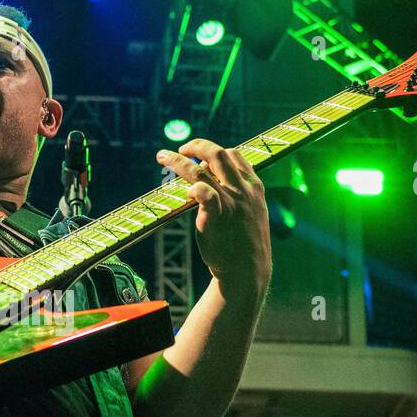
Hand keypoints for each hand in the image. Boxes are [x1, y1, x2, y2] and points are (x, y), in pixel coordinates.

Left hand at [156, 139, 271, 296]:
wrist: (248, 271)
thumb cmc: (244, 242)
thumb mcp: (250, 211)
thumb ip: (235, 192)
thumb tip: (208, 174)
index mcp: (253, 187)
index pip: (234, 155)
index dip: (214, 152)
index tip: (200, 156)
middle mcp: (242, 191)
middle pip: (218, 154)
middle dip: (197, 145)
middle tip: (182, 148)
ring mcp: (229, 203)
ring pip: (202, 170)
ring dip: (178, 160)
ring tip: (162, 156)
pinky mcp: (215, 218)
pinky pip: (203, 193)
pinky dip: (193, 187)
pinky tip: (185, 192)